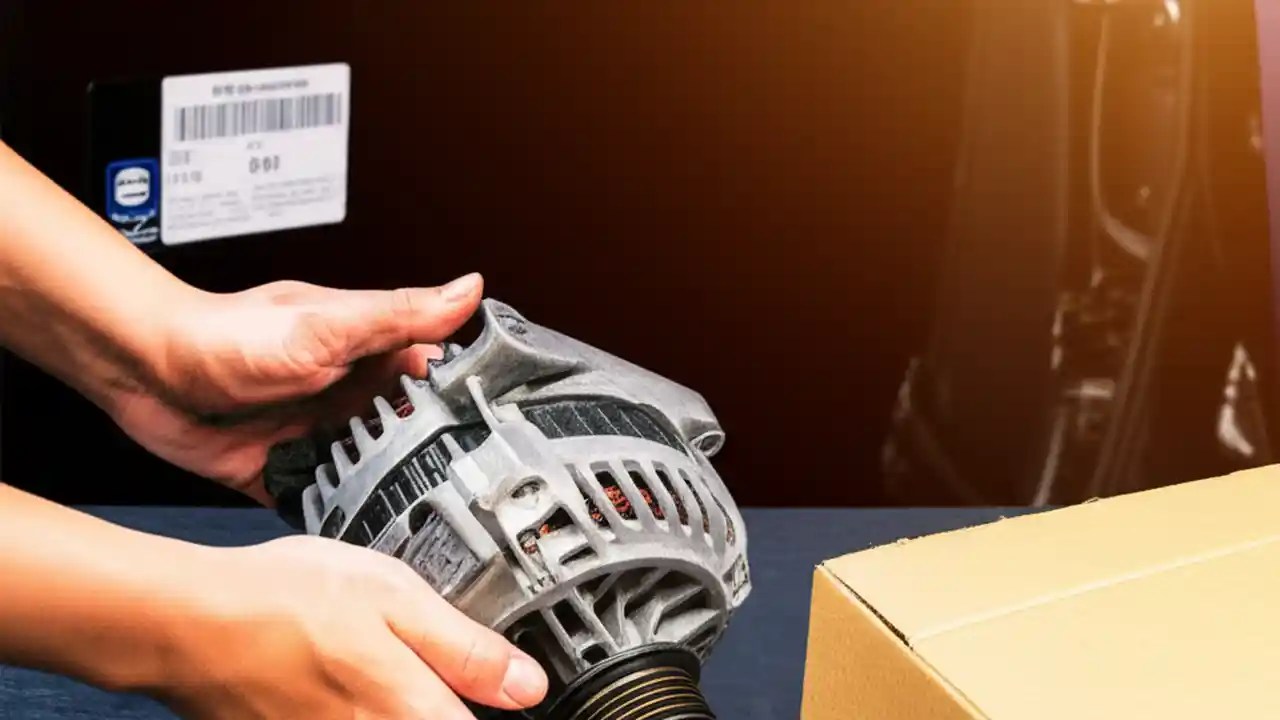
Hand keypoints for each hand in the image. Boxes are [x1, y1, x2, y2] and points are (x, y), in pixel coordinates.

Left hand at [105, 273, 484, 503]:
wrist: (146, 371)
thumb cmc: (227, 335)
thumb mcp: (327, 326)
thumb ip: (399, 314)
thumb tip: (471, 289)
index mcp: (369, 355)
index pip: (437, 381)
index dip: (469, 407)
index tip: (502, 437)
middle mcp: (349, 397)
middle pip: (411, 436)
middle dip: (438, 463)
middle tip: (469, 498)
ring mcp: (319, 436)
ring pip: (374, 474)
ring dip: (392, 495)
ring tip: (425, 527)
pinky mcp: (286, 471)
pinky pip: (326, 502)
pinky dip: (341, 517)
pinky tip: (361, 536)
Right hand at [159, 535, 547, 718]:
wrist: (186, 622)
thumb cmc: (284, 599)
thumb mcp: (393, 598)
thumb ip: (464, 649)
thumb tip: (528, 686)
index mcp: (411, 710)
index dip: (498, 706)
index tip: (500, 690)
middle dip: (445, 699)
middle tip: (427, 662)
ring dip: (401, 701)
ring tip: (371, 657)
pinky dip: (357, 704)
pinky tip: (343, 674)